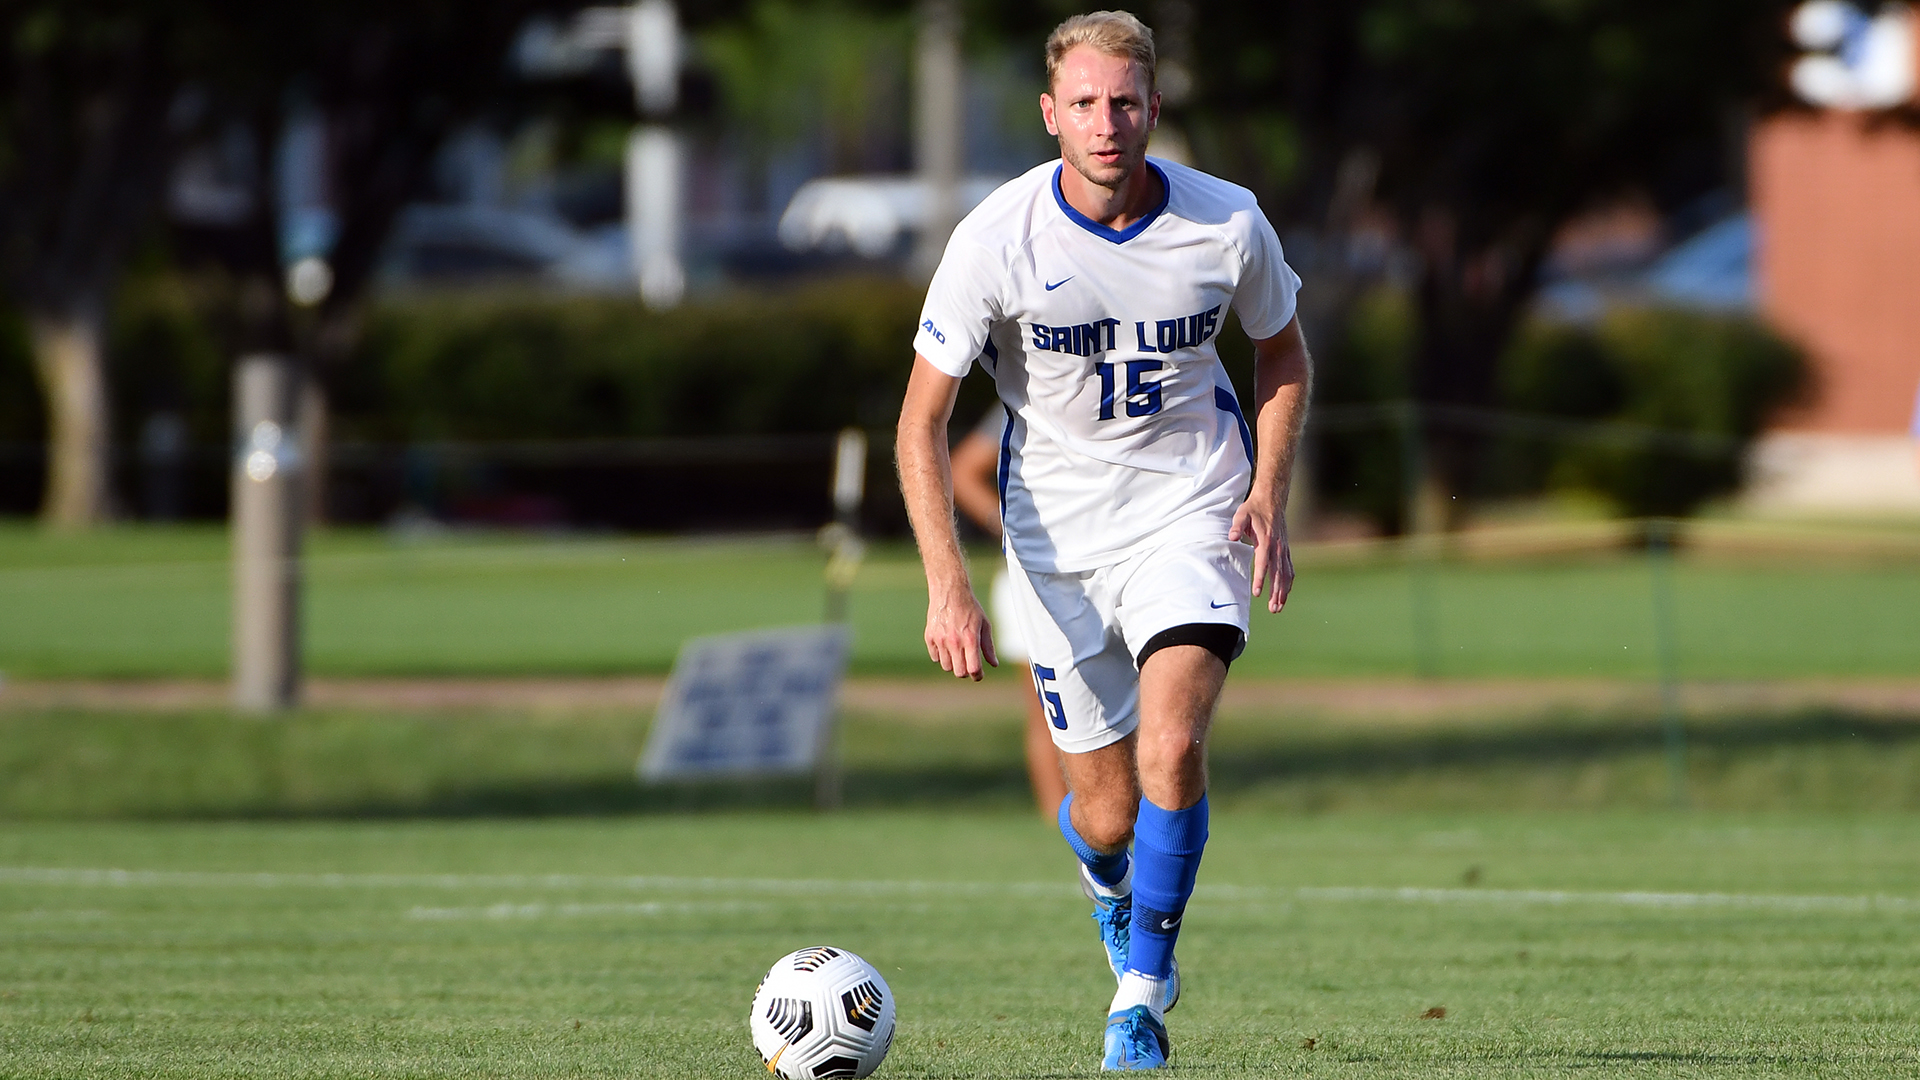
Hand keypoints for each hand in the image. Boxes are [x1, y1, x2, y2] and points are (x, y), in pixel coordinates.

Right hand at [925, 585, 998, 679]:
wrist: (950, 592)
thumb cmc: (970, 608)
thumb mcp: (984, 625)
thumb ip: (988, 647)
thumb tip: (994, 664)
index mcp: (970, 639)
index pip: (973, 669)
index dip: (978, 676)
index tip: (979, 674)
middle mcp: (955, 642)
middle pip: (959, 673)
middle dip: (966, 672)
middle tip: (968, 664)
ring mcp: (940, 640)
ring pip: (946, 666)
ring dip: (953, 663)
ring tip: (957, 652)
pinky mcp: (930, 637)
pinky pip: (935, 657)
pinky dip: (941, 655)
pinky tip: (946, 645)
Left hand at [1229, 490, 1294, 613]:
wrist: (1272, 500)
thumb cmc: (1254, 509)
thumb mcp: (1242, 514)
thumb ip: (1237, 526)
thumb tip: (1232, 536)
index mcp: (1266, 540)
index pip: (1264, 563)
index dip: (1260, 579)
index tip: (1257, 593)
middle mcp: (1277, 547)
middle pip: (1278, 574)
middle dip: (1275, 592)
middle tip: (1272, 609)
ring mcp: (1283, 549)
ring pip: (1285, 574)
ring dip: (1283, 592)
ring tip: (1278, 608)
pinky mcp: (1286, 550)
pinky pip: (1289, 569)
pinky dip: (1288, 583)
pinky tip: (1285, 594)